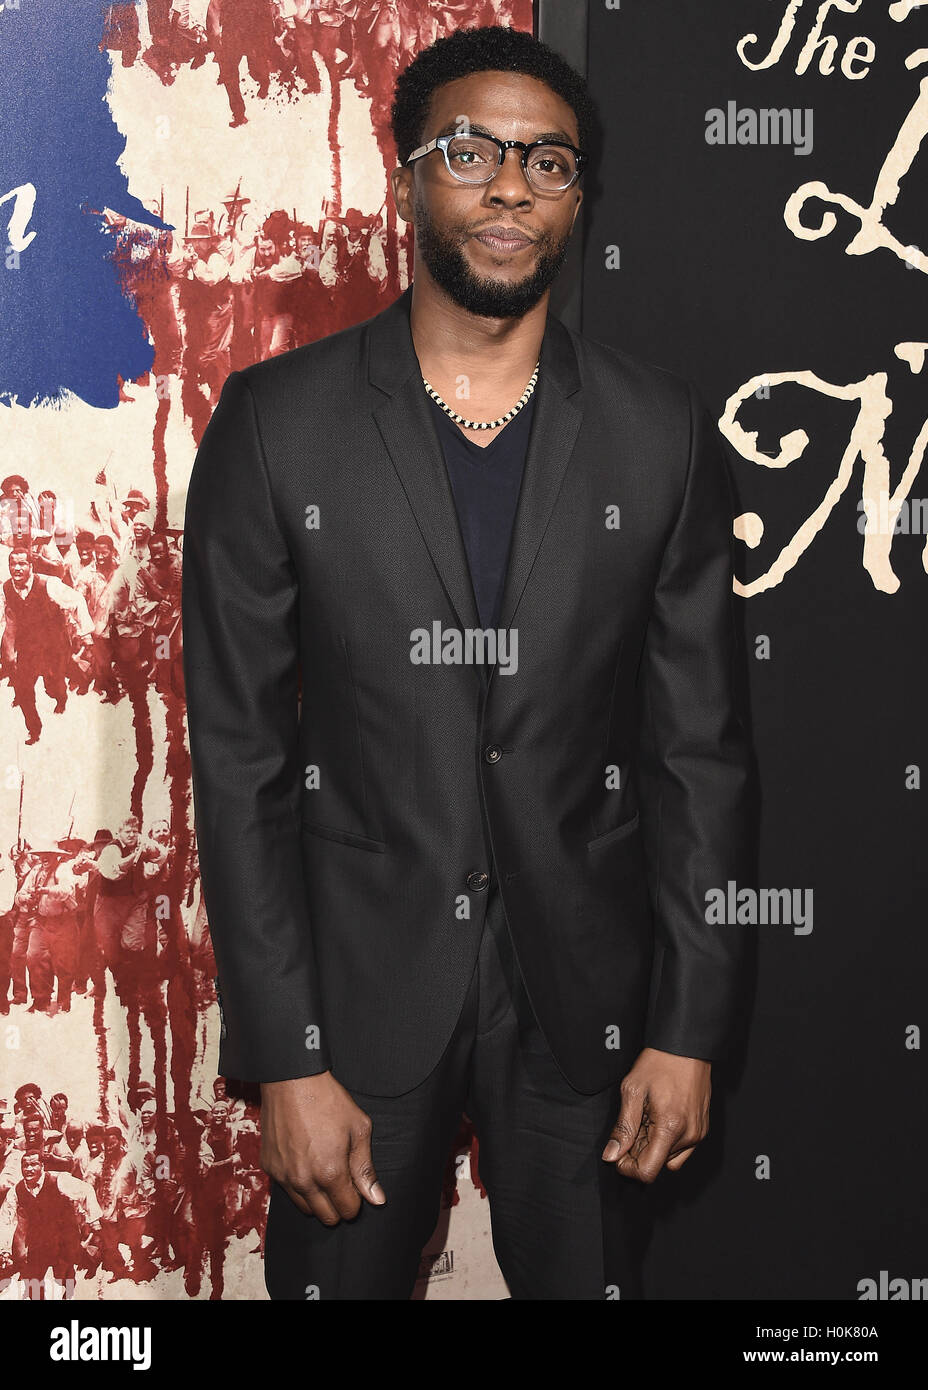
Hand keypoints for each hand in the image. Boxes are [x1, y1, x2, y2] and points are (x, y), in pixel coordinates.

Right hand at [259, 1071, 384, 1225]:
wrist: (292, 1080)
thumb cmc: (328, 1101)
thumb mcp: (358, 1129)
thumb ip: (366, 1168)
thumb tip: (376, 1199)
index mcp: (330, 1173)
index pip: (347, 1210)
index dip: (356, 1199)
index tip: (355, 1184)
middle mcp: (304, 1181)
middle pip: (326, 1217)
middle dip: (338, 1203)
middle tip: (342, 1179)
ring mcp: (284, 1176)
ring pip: (305, 1208)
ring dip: (318, 1198)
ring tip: (323, 1170)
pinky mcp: (269, 1167)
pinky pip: (287, 1189)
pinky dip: (298, 1183)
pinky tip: (305, 1160)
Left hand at [602, 1047, 710, 1182]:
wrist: (686, 1047)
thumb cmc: (660, 1063)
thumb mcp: (632, 1091)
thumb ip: (623, 1127)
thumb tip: (612, 1154)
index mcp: (669, 1128)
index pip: (648, 1171)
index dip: (628, 1167)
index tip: (619, 1153)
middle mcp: (688, 1136)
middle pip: (657, 1165)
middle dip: (639, 1153)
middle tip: (633, 1125)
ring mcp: (698, 1133)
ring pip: (669, 1159)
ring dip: (654, 1148)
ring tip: (647, 1120)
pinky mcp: (702, 1129)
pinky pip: (682, 1149)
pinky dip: (668, 1142)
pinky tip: (659, 1120)